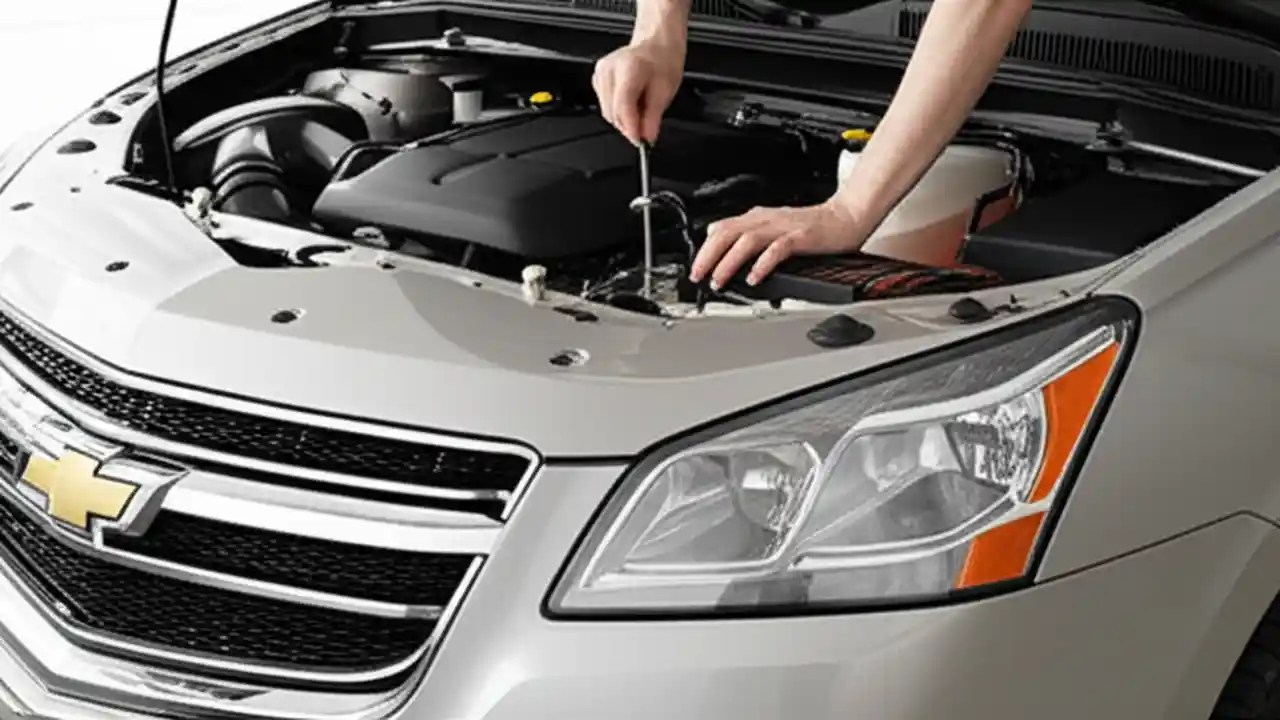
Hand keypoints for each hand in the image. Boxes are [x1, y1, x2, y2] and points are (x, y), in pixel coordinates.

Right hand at [592, 38, 684, 144]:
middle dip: (630, 125)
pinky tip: (631, 101)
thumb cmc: (662, 61)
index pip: (623, 106)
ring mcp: (600, 73)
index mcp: (628, 67)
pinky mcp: (597, 79)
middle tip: (646, 126)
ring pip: (608, 112)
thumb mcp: (666, 90)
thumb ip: (653, 115)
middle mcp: (609, 69)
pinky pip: (605, 106)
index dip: (631, 128)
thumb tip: (647, 137)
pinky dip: (619, 111)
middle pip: (613, 112)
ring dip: (624, 119)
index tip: (641, 141)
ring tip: (640, 107)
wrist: (655, 45)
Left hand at [690, 200, 868, 288]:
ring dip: (729, 262)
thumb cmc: (812, 227)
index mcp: (758, 218)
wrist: (846, 217)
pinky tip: (754, 277)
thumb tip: (723, 246)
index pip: (721, 229)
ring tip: (719, 280)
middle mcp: (766, 220)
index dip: (704, 249)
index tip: (695, 270)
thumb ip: (750, 236)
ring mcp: (783, 227)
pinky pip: (777, 249)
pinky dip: (762, 264)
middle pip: (727, 233)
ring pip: (746, 241)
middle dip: (708, 256)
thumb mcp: (773, 228)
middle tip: (698, 276)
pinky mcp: (801, 236)